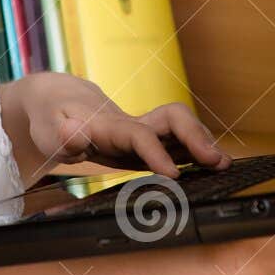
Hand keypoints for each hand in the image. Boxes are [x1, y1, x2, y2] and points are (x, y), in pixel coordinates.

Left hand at [3, 73, 230, 183]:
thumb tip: (71, 131)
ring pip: (181, 126)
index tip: (173, 175)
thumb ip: (62, 136)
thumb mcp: (48, 130)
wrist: (57, 99)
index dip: (156, 153)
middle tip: (219, 163)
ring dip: (204, 142)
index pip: (138, 135)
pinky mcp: (147, 138)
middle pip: (173, 119)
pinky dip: (198, 148)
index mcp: (108, 124)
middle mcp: (131, 123)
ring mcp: (142, 129)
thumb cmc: (51, 118)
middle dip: (197, 137)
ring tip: (226, 165)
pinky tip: (214, 166)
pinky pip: (178, 138)